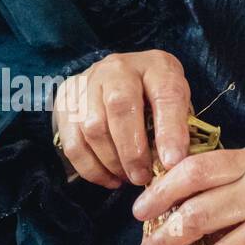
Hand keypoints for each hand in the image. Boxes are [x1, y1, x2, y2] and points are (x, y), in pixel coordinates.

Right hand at [53, 51, 190, 187]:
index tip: (172, 162)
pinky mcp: (66, 101)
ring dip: (111, 162)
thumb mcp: (178, 104)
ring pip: (92, 127)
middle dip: (133, 152)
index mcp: (156, 66)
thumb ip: (179, 127)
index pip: (165, 94)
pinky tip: (110, 178)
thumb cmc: (156, 97)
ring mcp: (87, 82)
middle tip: (143, 178)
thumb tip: (173, 163)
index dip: (170, 131)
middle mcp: (118, 68)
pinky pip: (72, 142)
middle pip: (119, 107)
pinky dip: (91, 168)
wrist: (120, 78)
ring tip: (129, 178)